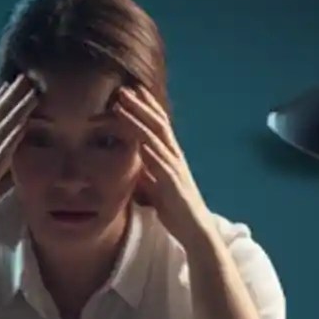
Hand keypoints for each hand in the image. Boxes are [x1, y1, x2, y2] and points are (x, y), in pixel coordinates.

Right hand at [0, 75, 37, 253]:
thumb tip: (16, 165)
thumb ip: (3, 174)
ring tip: (29, 91)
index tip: (15, 86)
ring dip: (14, 110)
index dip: (3, 105)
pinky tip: (23, 123)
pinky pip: (0, 154)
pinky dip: (11, 136)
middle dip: (9, 98)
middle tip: (24, 77)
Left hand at [112, 86, 212, 246]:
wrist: (196, 229)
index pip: (159, 126)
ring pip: (155, 138)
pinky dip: (149, 149)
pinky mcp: (173, 183)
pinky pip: (160, 162)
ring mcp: (175, 169)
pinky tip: (138, 139)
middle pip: (158, 125)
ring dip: (138, 120)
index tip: (132, 91)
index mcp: (171, 157)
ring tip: (123, 106)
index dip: (147, 107)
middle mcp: (175, 157)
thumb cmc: (176, 209)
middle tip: (124, 89)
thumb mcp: (157, 186)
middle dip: (141, 106)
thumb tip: (135, 164)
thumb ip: (148, 173)